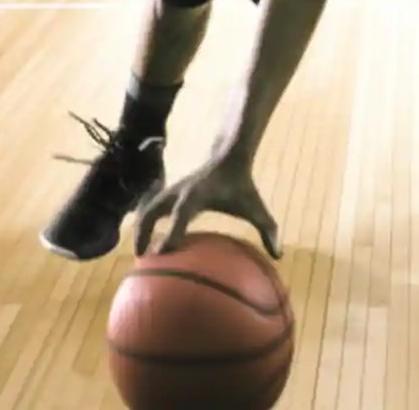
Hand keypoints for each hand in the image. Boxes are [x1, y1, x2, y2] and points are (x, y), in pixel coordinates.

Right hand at [133, 153, 281, 258]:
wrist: (229, 158)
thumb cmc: (242, 187)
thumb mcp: (256, 208)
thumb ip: (268, 229)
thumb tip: (278, 255)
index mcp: (197, 195)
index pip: (181, 215)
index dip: (171, 234)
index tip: (161, 254)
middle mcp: (179, 192)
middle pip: (151, 211)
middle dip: (143, 234)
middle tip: (142, 260)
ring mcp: (171, 191)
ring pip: (146, 211)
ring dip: (140, 231)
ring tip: (140, 256)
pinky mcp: (168, 193)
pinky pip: (150, 209)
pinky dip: (145, 225)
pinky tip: (149, 246)